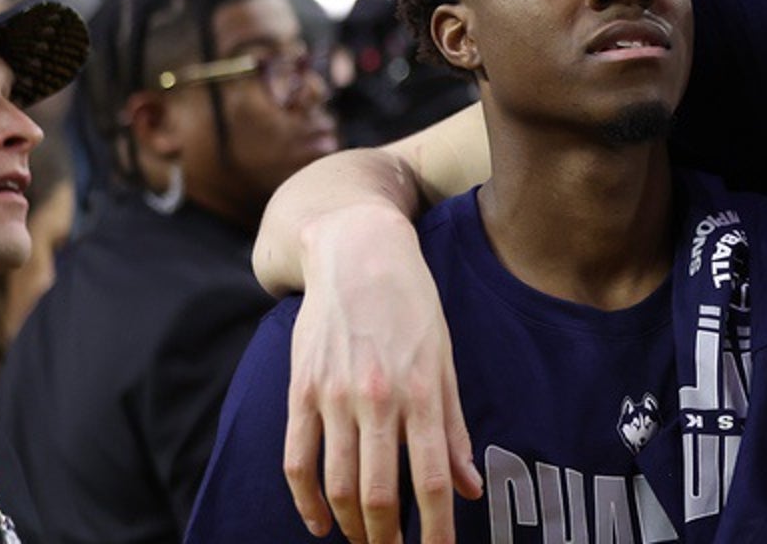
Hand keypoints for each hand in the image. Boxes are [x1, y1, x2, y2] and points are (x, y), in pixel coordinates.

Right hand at [282, 206, 482, 542]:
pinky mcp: (300, 390)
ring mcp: (333, 395)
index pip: (429, 478)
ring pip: (336, 484)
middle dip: (388, 538)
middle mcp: (377, 397)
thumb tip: (469, 488)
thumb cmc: (413, 306)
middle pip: (377, 493)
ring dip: (351, 526)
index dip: (435, 529)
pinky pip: (296, 460)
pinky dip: (306, 501)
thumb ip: (453, 428)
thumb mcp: (447, 360)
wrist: (357, 252)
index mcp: (422, 390)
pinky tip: (320, 523)